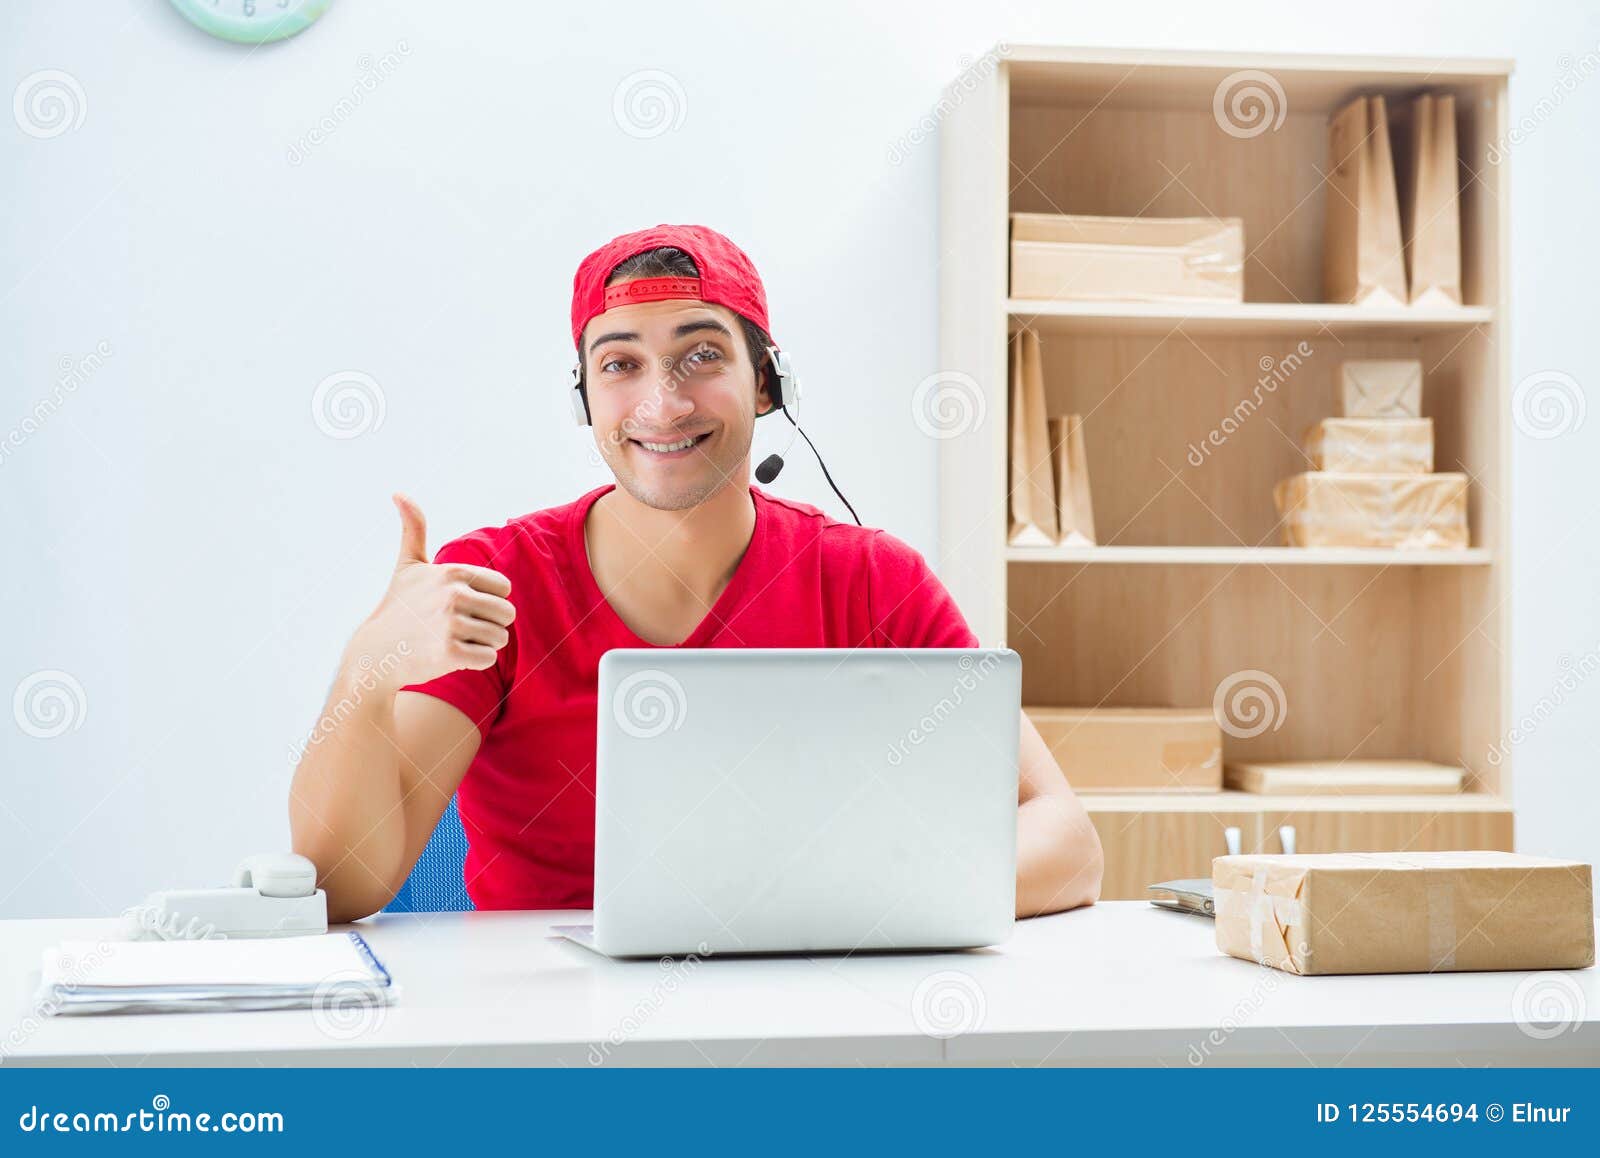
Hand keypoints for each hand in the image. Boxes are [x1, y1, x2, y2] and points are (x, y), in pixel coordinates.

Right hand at [349, 494, 515, 687]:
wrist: (376, 651)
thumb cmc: (399, 606)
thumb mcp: (408, 565)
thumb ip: (413, 528)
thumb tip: (398, 492)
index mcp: (453, 572)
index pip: (504, 588)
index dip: (488, 600)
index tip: (462, 605)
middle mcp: (454, 595)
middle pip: (507, 614)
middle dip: (489, 624)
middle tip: (458, 627)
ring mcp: (451, 624)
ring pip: (500, 638)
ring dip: (481, 644)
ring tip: (452, 640)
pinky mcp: (449, 653)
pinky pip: (488, 658)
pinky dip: (475, 661)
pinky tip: (451, 656)